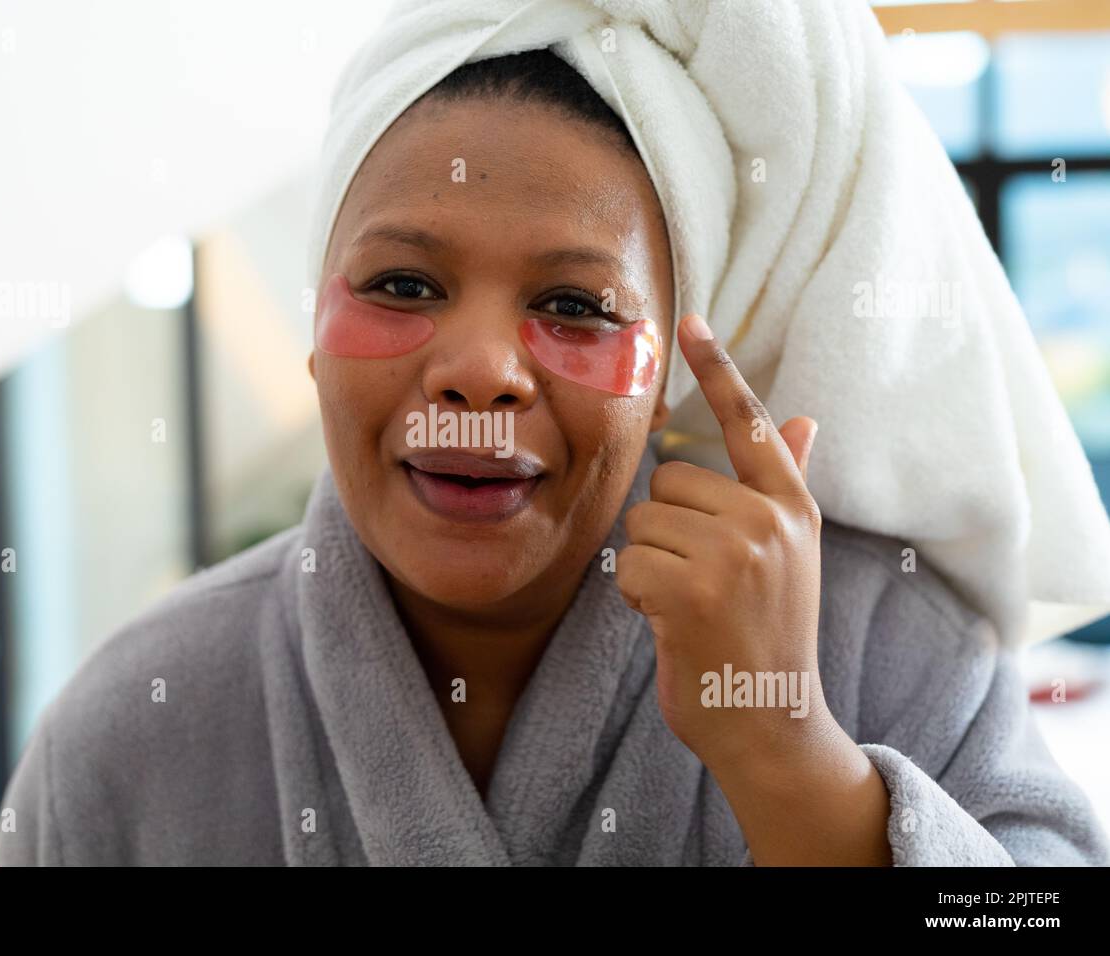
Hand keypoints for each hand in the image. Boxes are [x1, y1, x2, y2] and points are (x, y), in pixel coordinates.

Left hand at [617, 313, 828, 780]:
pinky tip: (674, 627)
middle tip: (702, 583)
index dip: (719, 367)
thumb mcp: (792, 555)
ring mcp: (735, 553)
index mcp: (791, 507)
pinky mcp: (693, 589)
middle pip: (668, 481)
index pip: (750, 423)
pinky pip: (629, 566)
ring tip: (691, 607)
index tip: (689, 320)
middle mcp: (769, 520)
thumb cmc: (767, 635)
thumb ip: (786, 482)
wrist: (771, 722)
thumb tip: (805, 419)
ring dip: (650, 567)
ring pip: (643, 522)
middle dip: (667, 531)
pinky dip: (638, 599)